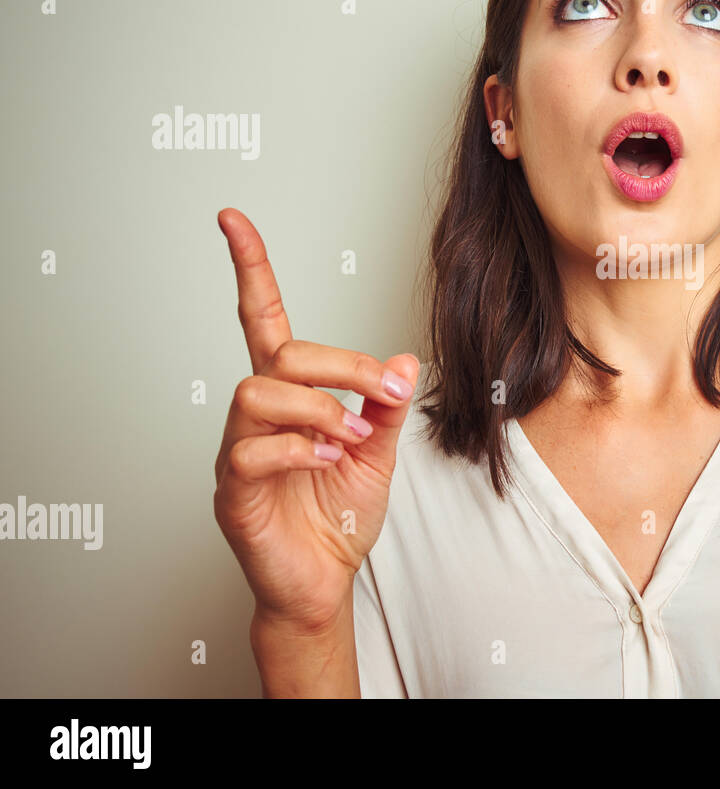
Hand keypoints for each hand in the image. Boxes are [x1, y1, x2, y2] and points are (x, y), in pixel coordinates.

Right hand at [212, 208, 420, 632]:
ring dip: (318, 407)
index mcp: (290, 397)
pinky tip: (329, 460)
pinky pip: (250, 448)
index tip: (232, 219)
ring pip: (258, 391)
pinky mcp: (232, 491)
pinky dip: (300, 447)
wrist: (325, 581)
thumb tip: (405, 359)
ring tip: (351, 437)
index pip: (262, 319)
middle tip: (385, 394)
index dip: (250, 269)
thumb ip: (387, 406)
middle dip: (342, 365)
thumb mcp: (380, 453)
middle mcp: (257, 416)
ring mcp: (238, 451)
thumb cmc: (339, 516)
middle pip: (279, 352)